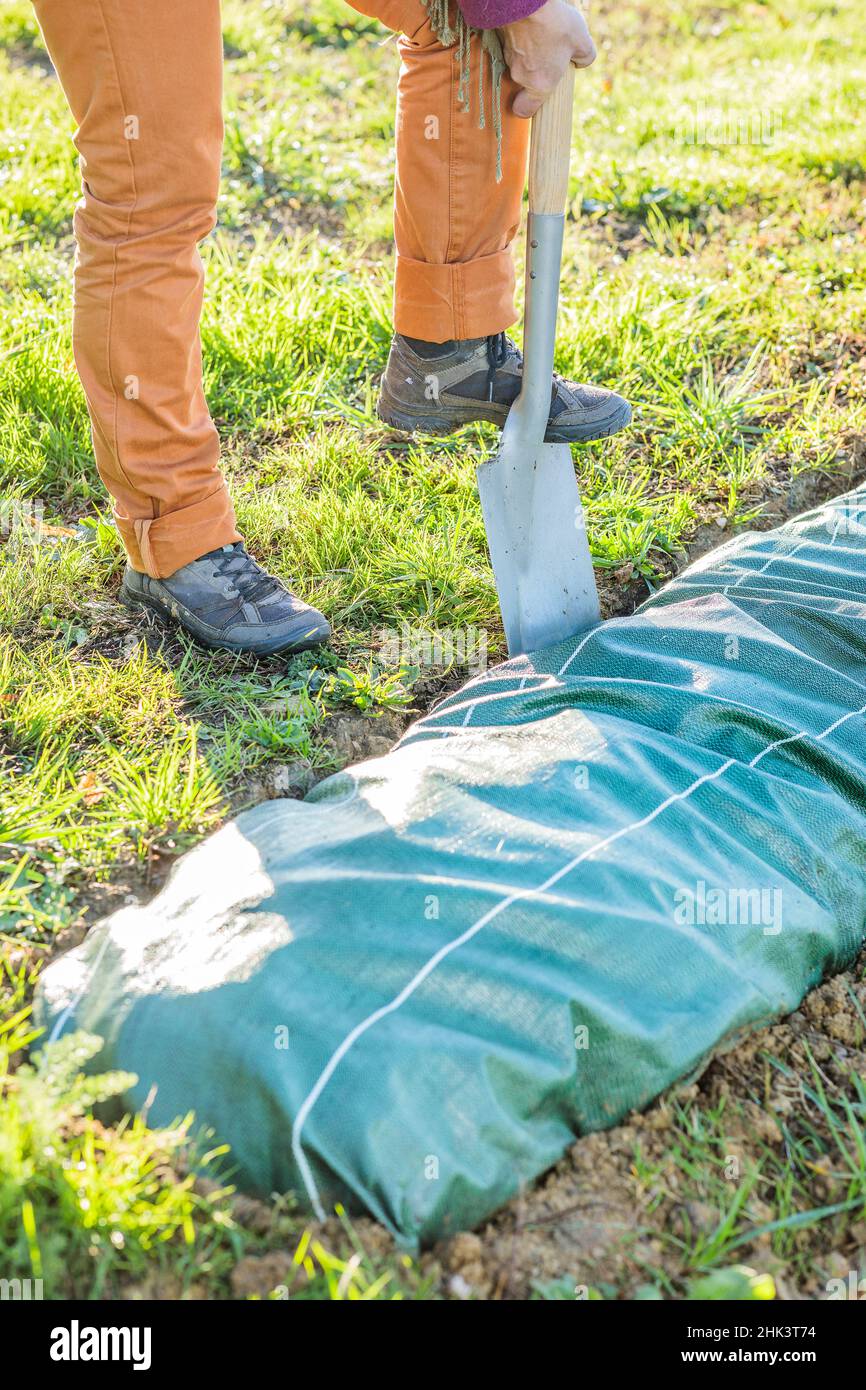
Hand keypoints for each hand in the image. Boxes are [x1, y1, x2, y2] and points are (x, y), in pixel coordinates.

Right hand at [501, 0, 596, 118]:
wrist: (525, 2)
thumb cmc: (556, 24)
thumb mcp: (581, 40)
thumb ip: (585, 56)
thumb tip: (581, 62)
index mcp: (540, 84)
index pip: (524, 110)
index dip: (526, 108)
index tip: (531, 100)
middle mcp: (521, 76)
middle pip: (525, 82)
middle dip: (537, 70)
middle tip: (549, 51)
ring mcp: (508, 59)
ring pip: (519, 63)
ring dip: (528, 53)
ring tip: (541, 32)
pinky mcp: (500, 42)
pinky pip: (512, 47)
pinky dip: (521, 40)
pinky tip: (531, 25)